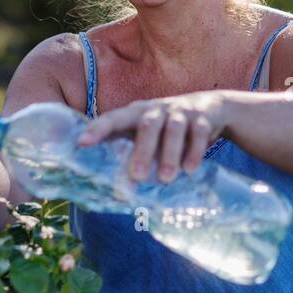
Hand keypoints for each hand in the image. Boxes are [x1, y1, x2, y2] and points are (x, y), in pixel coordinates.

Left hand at [76, 90, 226, 182]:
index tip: (82, 143)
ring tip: (165, 178)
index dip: (98, 129)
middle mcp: (157, 108)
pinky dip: (194, 151)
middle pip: (147, 125)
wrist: (210, 107)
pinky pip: (198, 133)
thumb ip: (133, 149)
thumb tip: (113, 185)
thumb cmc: (167, 126)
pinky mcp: (202, 118)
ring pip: (173, 129)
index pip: (114, 118)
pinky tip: (190, 170)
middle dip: (142, 150)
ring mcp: (180, 111)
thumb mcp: (149, 131)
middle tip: (136, 176)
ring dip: (169, 154)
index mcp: (138, 112)